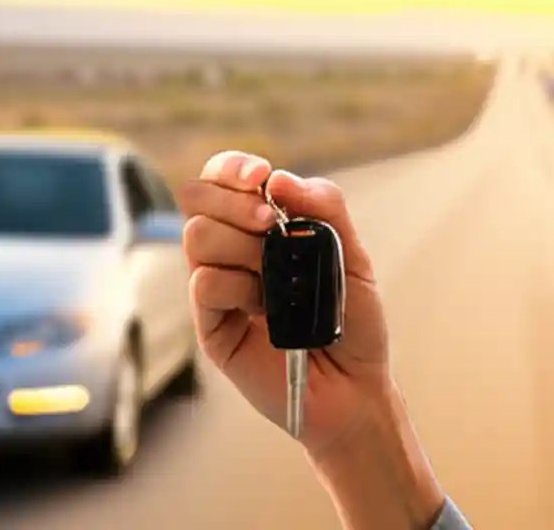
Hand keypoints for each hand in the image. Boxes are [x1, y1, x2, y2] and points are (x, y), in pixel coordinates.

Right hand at [176, 150, 391, 458]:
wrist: (357, 386)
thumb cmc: (354, 322)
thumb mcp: (353, 256)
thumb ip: (325, 208)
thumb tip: (278, 180)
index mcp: (262, 227)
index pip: (223, 178)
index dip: (232, 167)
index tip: (260, 176)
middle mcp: (233, 252)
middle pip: (197, 197)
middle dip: (234, 200)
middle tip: (271, 223)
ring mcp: (220, 288)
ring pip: (197, 236)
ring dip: (241, 246)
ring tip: (276, 276)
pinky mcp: (212, 327)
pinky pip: (203, 284)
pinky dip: (237, 286)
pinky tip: (264, 308)